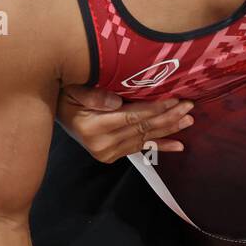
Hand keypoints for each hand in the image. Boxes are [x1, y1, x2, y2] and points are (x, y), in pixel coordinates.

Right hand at [56, 84, 193, 162]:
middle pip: (142, 129)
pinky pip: (140, 149)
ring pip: (145, 138)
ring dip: (169, 130)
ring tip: (189, 120)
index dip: (155, 109)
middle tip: (189, 108)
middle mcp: (101, 144)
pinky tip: (179, 146)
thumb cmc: (66, 95)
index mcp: (92, 127)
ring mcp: (107, 153)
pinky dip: (161, 146)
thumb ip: (93, 95)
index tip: (175, 99)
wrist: (56, 113)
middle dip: (168, 118)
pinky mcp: (112, 156)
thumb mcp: (74, 89)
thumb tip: (117, 103)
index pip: (132, 117)